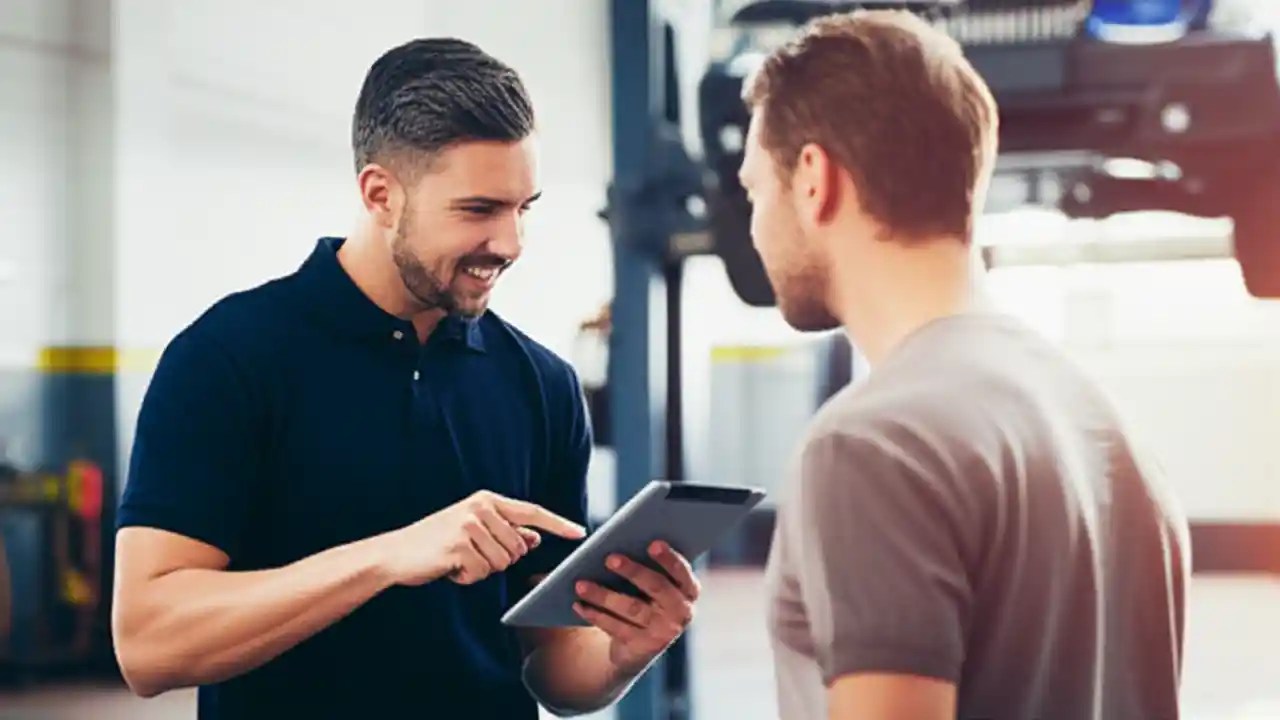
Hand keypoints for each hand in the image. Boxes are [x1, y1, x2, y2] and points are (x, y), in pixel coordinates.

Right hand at [381, 490, 585, 585]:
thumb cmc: (437, 544)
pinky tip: (449, 568)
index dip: (557, 523)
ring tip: (457, 560)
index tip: (580, 533)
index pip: (531, 511)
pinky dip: (467, 577)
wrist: (396, 553)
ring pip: (502, 563)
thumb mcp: (473, 531)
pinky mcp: (459, 546)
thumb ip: (504, 532)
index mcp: (486, 501)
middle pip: (518, 548)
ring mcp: (469, 526)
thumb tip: (534, 538)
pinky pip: (482, 573)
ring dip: (482, 570)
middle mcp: (480, 509)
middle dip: (499, 560)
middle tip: (469, 555)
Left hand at [572, 541, 700, 674]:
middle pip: (656, 586)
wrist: (640, 643)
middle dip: (633, 571)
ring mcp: (664, 632)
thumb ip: (647, 564)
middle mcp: (682, 611)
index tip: (652, 544)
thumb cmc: (645, 597)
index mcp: (689, 589)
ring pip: (631, 608)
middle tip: (610, 558)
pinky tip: (579, 604)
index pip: (681, 571)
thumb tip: (617, 541)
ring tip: (580, 584)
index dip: (669, 558)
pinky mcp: (643, 647)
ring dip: (604, 595)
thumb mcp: (653, 583)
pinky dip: (595, 615)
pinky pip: (616, 628)